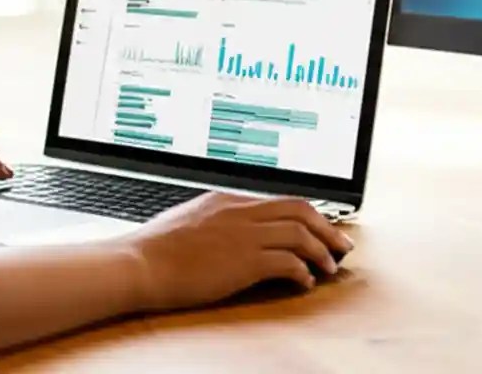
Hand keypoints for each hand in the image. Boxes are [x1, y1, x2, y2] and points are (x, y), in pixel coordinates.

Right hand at [124, 192, 354, 310]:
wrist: (138, 263)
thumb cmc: (156, 248)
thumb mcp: (191, 218)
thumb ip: (219, 218)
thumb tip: (236, 228)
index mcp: (229, 199)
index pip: (282, 200)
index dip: (309, 215)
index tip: (322, 228)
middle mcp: (241, 211)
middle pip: (300, 210)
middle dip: (327, 228)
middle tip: (342, 245)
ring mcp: (243, 235)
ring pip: (299, 233)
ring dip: (321, 251)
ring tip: (329, 267)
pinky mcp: (242, 261)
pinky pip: (286, 262)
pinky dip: (302, 272)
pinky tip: (304, 283)